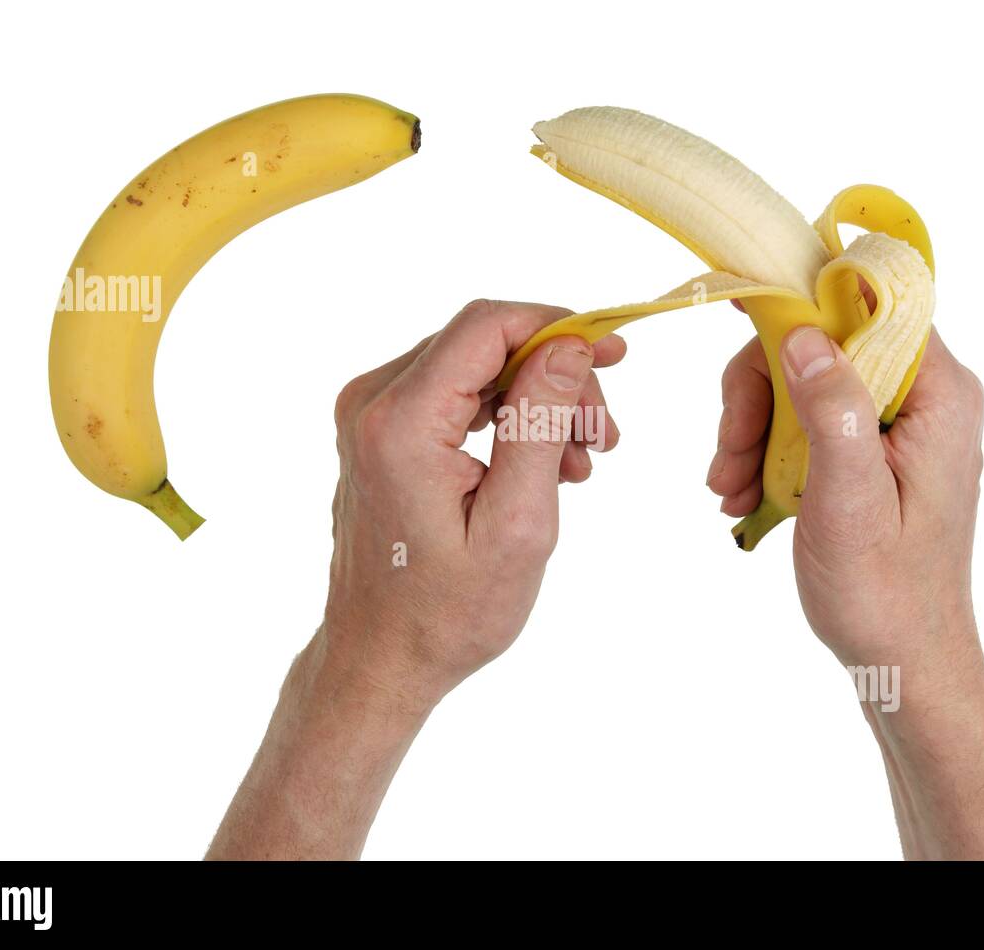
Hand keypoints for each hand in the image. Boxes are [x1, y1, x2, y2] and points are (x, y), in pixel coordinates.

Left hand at [208, 299, 622, 858]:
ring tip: (579, 463)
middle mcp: (372, 403)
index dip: (559, 327)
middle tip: (602, 438)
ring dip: (537, 400)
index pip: (487, 325)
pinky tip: (543, 463)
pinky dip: (506, 415)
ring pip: (476, 366)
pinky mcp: (378, 430)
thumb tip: (571, 346)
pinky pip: (454, 392)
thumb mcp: (517, 525)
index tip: (615, 355)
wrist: (380, 658)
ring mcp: (369, 414)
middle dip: (556, 376)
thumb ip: (541, 424)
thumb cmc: (447, 613)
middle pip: (485, 342)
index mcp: (400, 423)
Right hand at [708, 323, 983, 679]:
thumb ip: (833, 411)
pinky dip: (766, 454)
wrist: (902, 662)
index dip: (806, 307)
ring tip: (730, 489)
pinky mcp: (870, 453)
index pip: (873, 308)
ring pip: (804, 384)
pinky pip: (807, 422)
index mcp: (939, 397)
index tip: (744, 323)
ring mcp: (896, 427)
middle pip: (825, 346)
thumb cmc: (885, 593)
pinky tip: (745, 497)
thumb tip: (805, 334)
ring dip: (753, 431)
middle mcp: (924, 400)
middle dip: (761, 394)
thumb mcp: (851, 500)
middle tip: (728, 453)